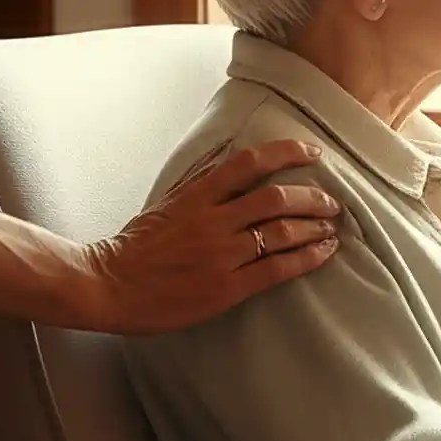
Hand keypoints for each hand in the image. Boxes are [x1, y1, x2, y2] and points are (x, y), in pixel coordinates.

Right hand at [80, 139, 341, 334]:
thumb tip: (229, 161)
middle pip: (275, 198)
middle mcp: (213, 221)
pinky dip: (306, 258)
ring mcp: (221, 255)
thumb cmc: (134, 246)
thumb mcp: (166, 202)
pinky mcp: (225, 288)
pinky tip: (323, 253)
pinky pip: (276, 269)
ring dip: (314, 227)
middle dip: (311, 197)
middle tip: (332, 201)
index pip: (249, 162)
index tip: (312, 151)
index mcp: (197, 195)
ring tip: (332, 228)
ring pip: (281, 233)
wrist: (107, 285)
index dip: (286, 152)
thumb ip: (200, 184)